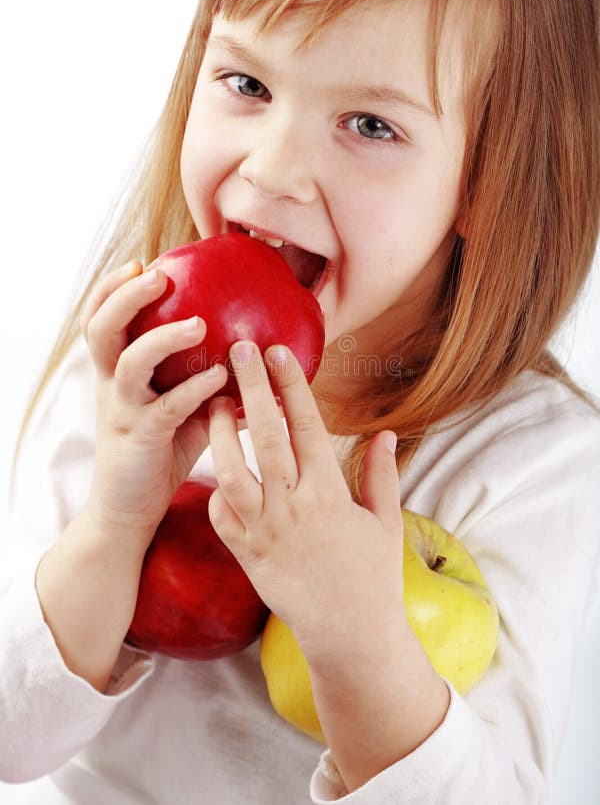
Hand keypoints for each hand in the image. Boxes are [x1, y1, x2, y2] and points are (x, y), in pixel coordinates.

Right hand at [80, 260, 227, 543]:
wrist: (130, 510)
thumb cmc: (161, 452)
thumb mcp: (181, 407)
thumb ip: (205, 379)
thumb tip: (257, 355)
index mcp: (115, 373)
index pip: (100, 320)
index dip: (111, 288)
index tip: (141, 262)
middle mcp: (112, 386)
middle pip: (100, 329)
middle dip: (124, 296)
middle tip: (157, 274)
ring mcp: (122, 411)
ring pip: (128, 362)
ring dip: (163, 337)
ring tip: (198, 323)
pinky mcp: (140, 439)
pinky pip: (166, 407)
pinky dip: (193, 388)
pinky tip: (219, 377)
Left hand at [207, 339, 404, 666]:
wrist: (349, 635)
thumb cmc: (373, 577)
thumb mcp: (386, 523)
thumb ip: (381, 475)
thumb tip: (386, 433)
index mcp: (329, 493)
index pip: (307, 425)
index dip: (291, 384)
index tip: (279, 351)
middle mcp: (293, 507)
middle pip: (266, 436)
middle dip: (250, 387)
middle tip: (236, 349)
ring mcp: (265, 532)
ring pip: (231, 472)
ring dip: (219, 434)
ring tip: (213, 402)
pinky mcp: (247, 555)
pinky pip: (221, 516)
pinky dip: (214, 489)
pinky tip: (215, 465)